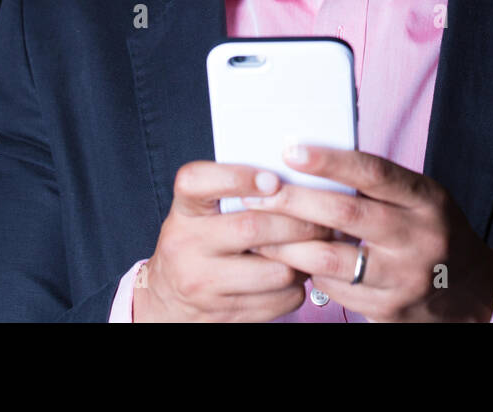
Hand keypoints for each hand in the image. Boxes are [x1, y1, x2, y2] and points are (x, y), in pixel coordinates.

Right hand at [133, 160, 333, 321]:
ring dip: (303, 259)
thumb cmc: (196, 244)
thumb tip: (293, 179)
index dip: (237, 177)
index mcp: (184, 211)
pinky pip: (280, 299)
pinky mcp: (227, 314)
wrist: (170, 301)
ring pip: (276, 270)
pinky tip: (294, 273)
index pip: (197, 182)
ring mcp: (204, 284)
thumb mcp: (201, 213)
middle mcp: (186, 246)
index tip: (272, 179)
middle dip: (298, 223)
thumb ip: (233, 193)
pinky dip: (297, 287)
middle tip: (322, 218)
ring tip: (312, 247)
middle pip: (253, 228)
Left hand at [245, 144, 492, 321]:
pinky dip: (308, 271)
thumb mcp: (419, 198)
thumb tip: (312, 161)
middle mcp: (418, 238)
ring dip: (287, 244)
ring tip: (260, 230)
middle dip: (294, 201)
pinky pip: (334, 288)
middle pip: (345, 214)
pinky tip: (291, 259)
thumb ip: (376, 184)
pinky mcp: (388, 308)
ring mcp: (404, 277)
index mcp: (426, 200)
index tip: (291, 150)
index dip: (329, 160)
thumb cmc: (431, 230)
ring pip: (330, 259)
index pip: (373, 173)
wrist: (468, 291)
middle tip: (259, 192)